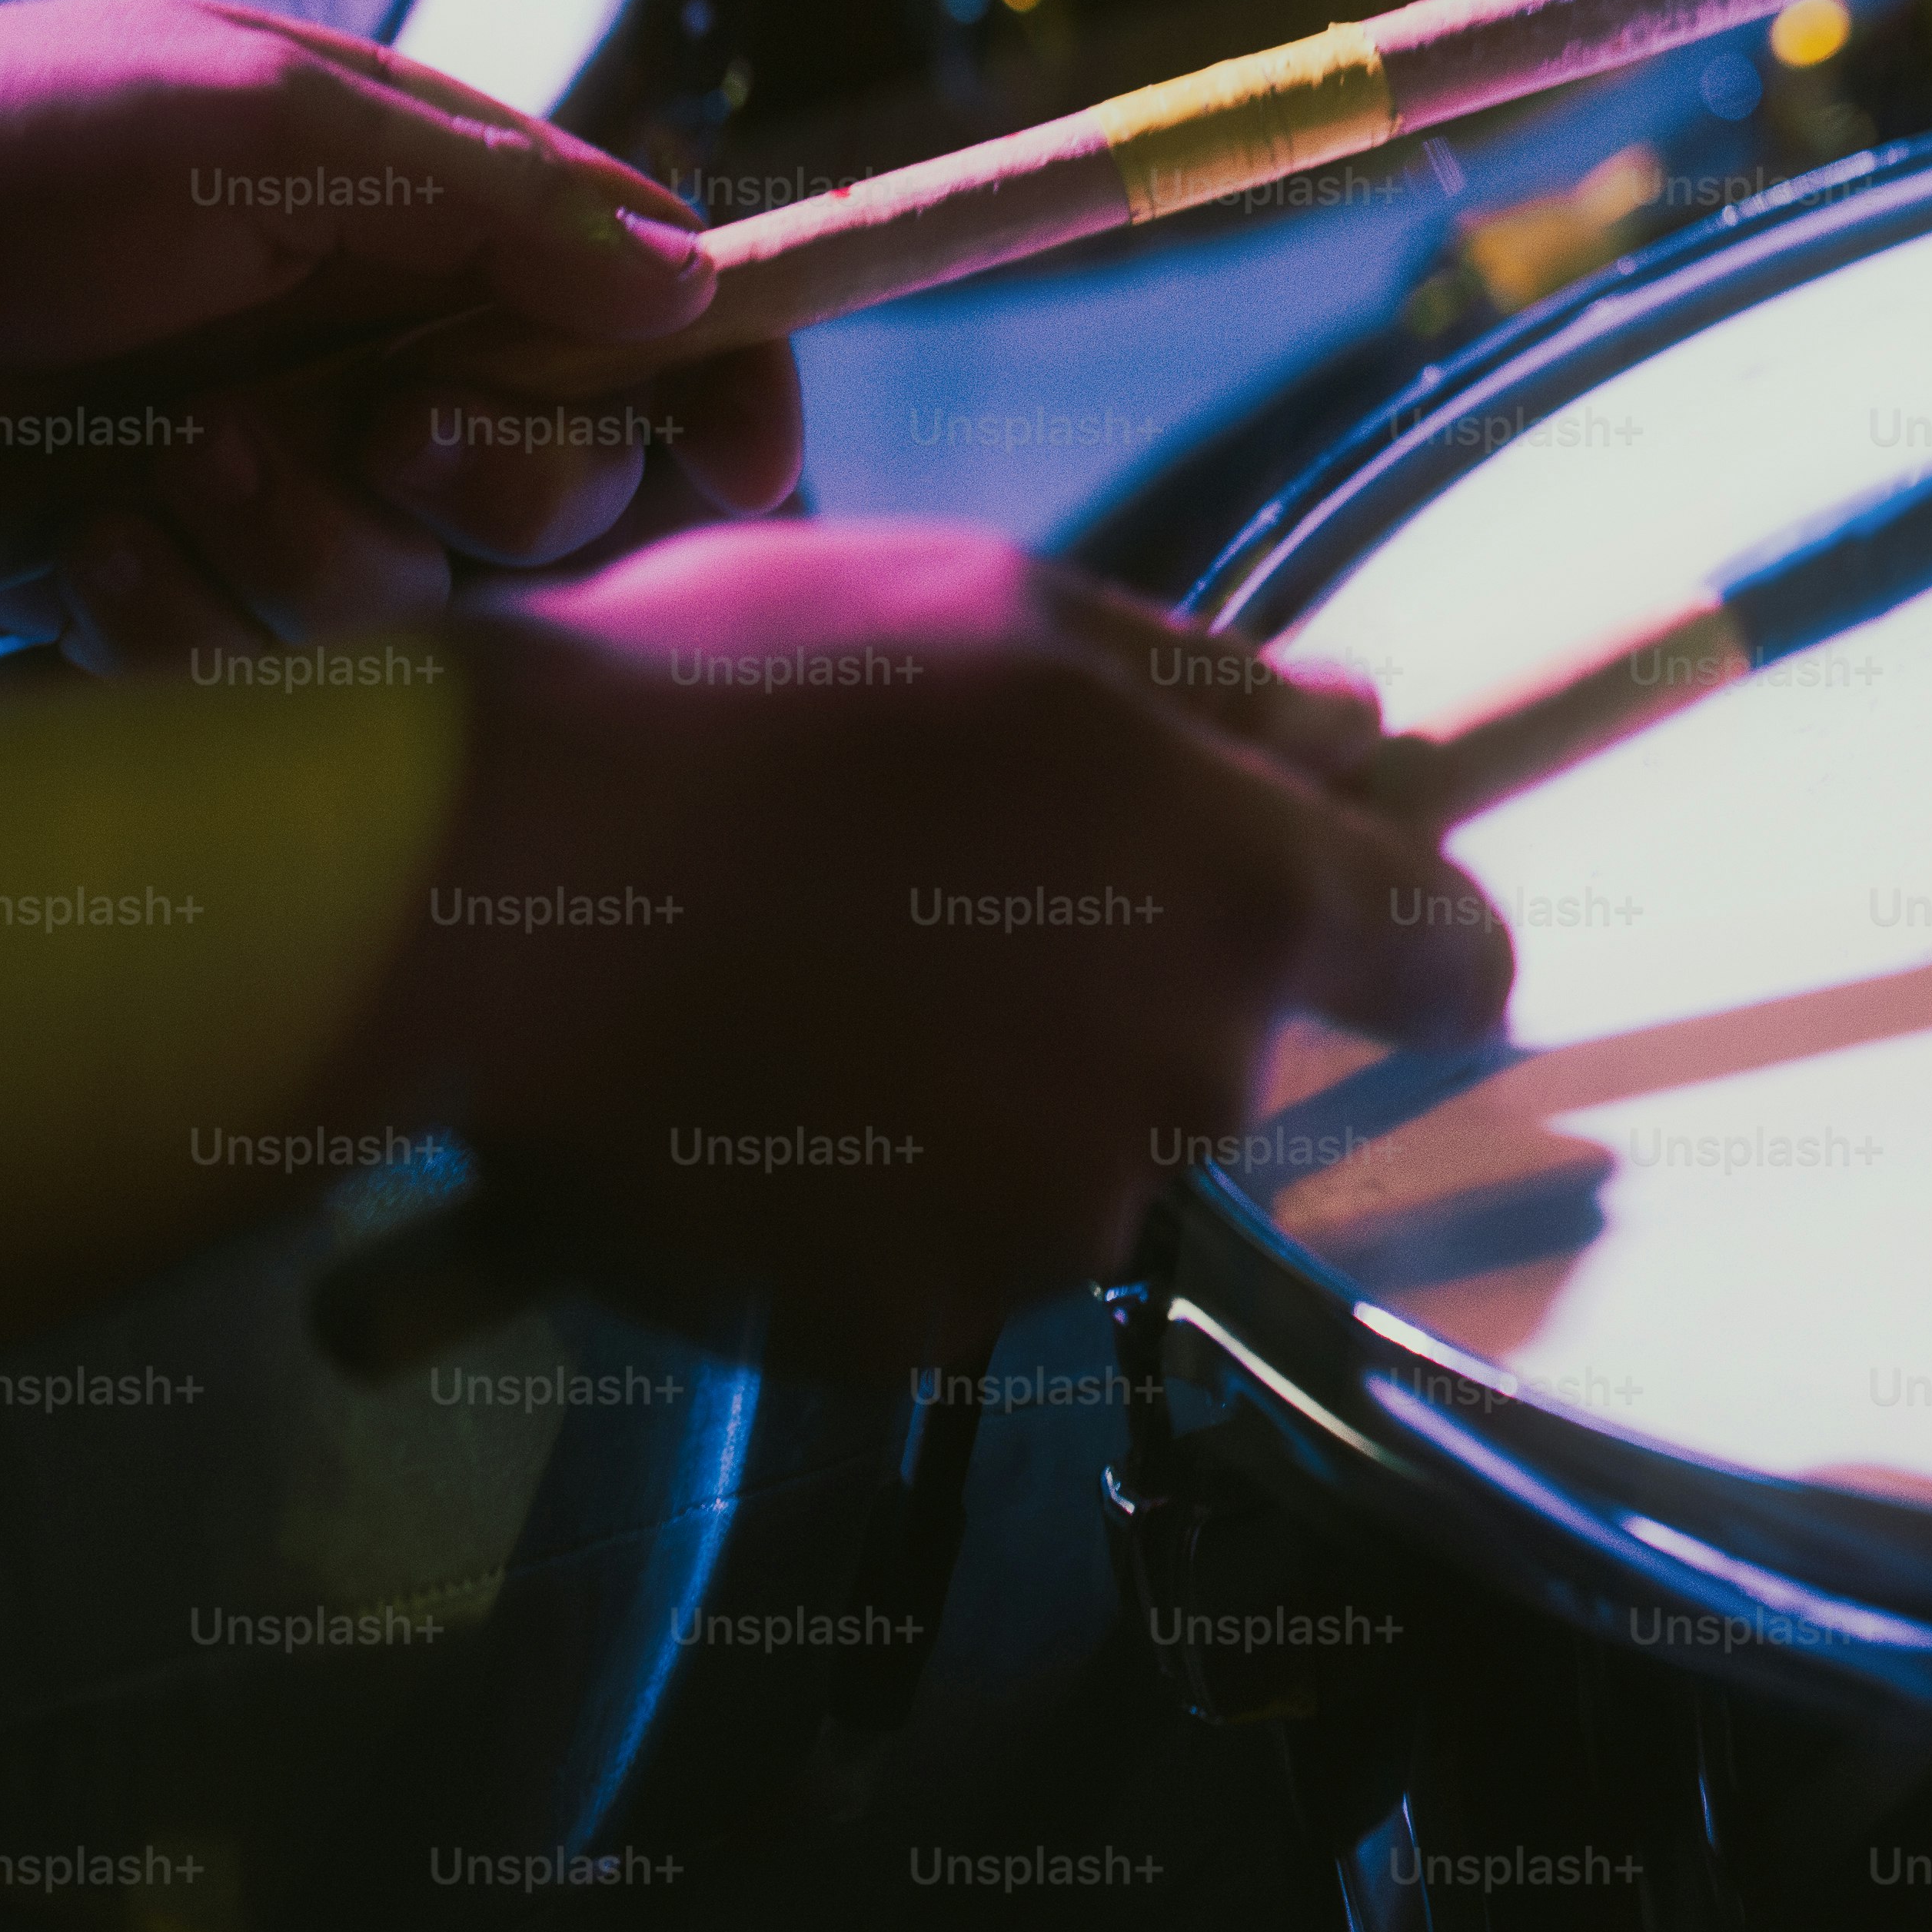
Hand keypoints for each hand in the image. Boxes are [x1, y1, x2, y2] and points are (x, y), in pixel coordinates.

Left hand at [0, 0, 800, 662]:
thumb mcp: (250, 113)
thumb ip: (486, 197)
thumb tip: (690, 282)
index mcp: (430, 226)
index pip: (659, 323)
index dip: (725, 394)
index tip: (744, 459)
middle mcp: (376, 361)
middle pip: (572, 491)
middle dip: (503, 482)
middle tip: (384, 428)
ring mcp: (272, 485)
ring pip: (420, 602)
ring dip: (309, 549)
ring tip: (167, 467)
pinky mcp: (163, 594)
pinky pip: (257, 679)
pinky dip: (180, 626)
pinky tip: (87, 552)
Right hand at [352, 525, 1509, 1372]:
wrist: (484, 887)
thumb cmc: (747, 697)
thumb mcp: (1002, 610)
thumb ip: (1209, 688)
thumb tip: (1357, 722)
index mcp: (1246, 892)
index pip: (1447, 957)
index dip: (1415, 942)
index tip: (1368, 934)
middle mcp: (1189, 1079)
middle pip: (1224, 1052)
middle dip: (1127, 990)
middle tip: (945, 903)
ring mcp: (1050, 1218)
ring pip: (1082, 1161)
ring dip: (995, 1099)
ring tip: (827, 992)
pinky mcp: (910, 1321)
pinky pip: (940, 1260)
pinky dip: (878, 1200)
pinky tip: (771, 1096)